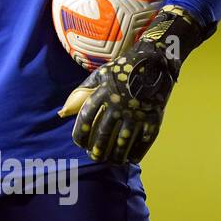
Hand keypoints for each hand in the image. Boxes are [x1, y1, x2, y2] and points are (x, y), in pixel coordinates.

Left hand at [58, 5, 211, 165]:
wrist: (156, 60)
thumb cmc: (124, 68)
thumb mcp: (101, 74)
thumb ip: (82, 92)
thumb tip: (64, 111)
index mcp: (104, 93)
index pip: (86, 119)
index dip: (80, 135)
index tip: (79, 144)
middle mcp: (119, 105)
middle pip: (104, 134)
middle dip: (97, 150)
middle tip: (94, 157)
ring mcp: (137, 112)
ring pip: (123, 141)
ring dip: (116, 155)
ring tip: (112, 161)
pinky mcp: (153, 117)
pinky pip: (144, 141)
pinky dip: (137, 153)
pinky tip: (131, 158)